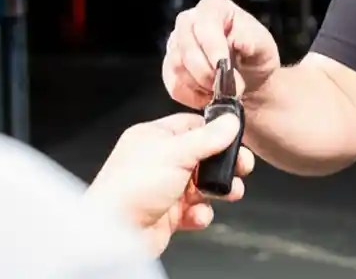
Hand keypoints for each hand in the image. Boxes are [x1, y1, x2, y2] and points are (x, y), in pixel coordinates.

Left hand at [86, 112, 255, 256]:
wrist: (115, 233)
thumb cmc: (131, 188)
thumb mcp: (175, 153)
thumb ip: (207, 138)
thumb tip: (230, 122)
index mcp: (154, 138)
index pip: (191, 125)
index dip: (215, 132)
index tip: (236, 139)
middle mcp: (158, 161)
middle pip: (202, 156)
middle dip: (224, 165)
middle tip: (240, 168)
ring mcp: (164, 188)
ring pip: (202, 185)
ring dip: (218, 190)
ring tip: (229, 193)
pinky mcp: (167, 214)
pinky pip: (195, 210)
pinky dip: (201, 213)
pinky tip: (197, 215)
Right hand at [162, 0, 280, 108]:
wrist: (249, 80)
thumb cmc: (255, 57)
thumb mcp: (264, 46)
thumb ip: (253, 40)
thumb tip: (238, 39)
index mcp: (214, 7)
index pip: (205, 22)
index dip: (213, 46)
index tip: (224, 67)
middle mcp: (189, 20)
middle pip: (186, 46)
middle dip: (208, 73)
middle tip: (229, 88)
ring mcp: (175, 43)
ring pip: (177, 67)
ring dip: (201, 85)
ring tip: (222, 91)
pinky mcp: (169, 66)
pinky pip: (173, 85)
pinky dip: (193, 96)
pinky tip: (208, 95)